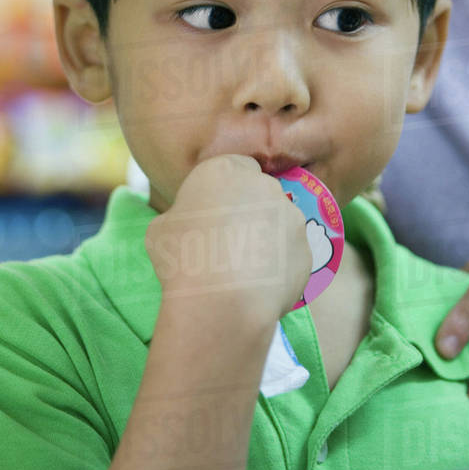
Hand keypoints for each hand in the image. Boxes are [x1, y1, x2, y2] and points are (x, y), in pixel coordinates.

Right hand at [145, 155, 312, 320]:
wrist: (222, 300)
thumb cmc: (182, 257)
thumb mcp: (161, 228)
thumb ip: (182, 215)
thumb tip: (188, 223)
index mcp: (226, 169)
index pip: (233, 169)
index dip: (224, 193)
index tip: (213, 216)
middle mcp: (265, 185)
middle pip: (259, 194)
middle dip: (248, 213)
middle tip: (227, 245)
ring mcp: (291, 217)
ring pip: (279, 224)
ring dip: (266, 240)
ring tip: (243, 272)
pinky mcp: (307, 249)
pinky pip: (290, 254)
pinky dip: (278, 266)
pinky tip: (259, 287)